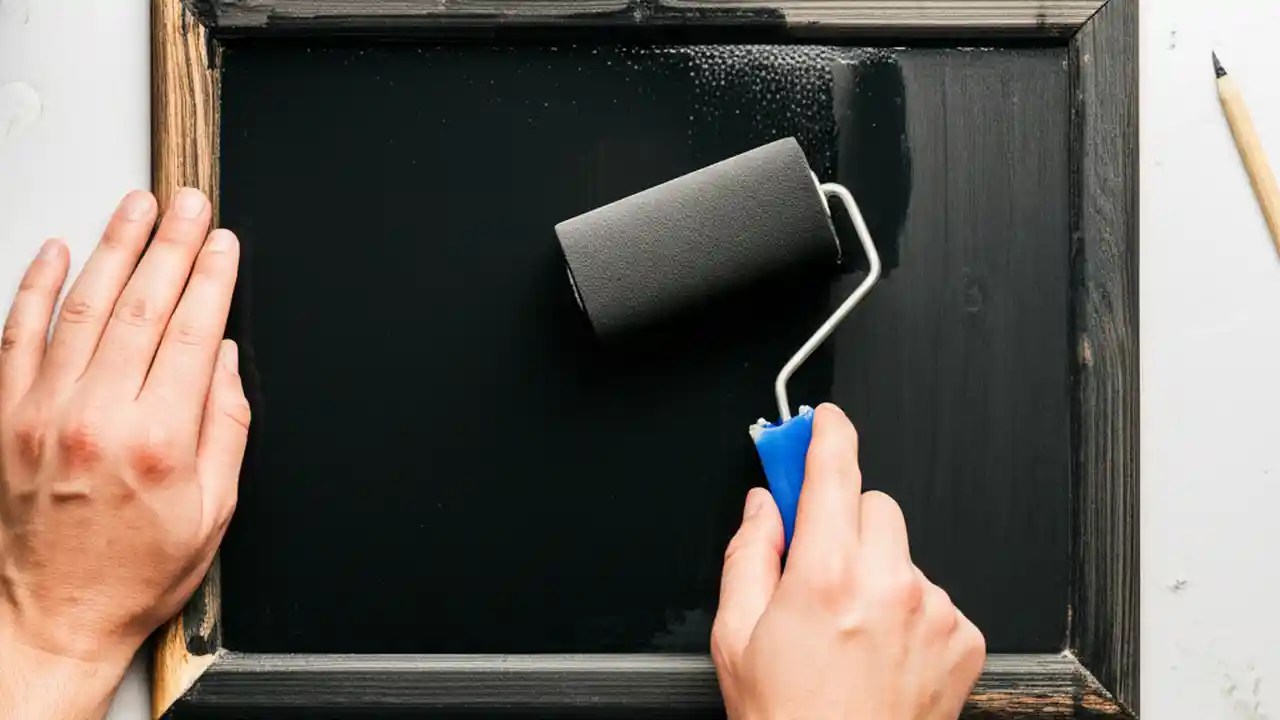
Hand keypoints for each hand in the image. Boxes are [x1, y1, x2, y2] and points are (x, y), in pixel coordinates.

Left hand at [0, 188, 249, 718]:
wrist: (49, 618)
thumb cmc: (134, 573)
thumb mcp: (213, 512)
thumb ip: (225, 429)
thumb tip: (223, 361)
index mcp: (158, 442)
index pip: (194, 332)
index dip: (212, 278)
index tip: (223, 243)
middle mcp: (97, 418)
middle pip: (143, 306)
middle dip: (170, 244)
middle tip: (186, 202)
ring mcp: (42, 413)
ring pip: (83, 308)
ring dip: (112, 249)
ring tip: (134, 207)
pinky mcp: (4, 418)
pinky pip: (15, 336)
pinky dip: (33, 288)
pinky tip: (56, 251)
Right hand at [712, 403, 984, 719]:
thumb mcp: (736, 638)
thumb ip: (749, 556)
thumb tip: (764, 509)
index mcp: (826, 578)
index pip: (834, 472)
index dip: (828, 434)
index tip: (825, 421)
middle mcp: (888, 586)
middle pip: (873, 505)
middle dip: (844, 521)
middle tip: (819, 563)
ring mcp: (933, 611)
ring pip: (904, 550)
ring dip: (878, 568)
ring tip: (850, 626)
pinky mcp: (963, 638)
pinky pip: (933, 593)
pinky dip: (909, 608)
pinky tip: (882, 649)